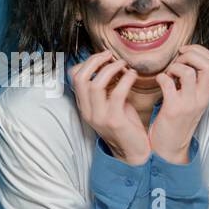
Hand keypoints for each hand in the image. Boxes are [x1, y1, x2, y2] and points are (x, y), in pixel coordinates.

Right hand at [69, 50, 149, 165]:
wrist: (135, 152)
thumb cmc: (126, 126)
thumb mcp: (111, 105)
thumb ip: (107, 89)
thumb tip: (110, 64)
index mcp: (85, 107)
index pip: (74, 78)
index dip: (87, 62)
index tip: (104, 57)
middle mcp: (88, 112)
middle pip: (81, 78)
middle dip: (95, 61)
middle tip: (110, 56)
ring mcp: (99, 117)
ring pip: (96, 84)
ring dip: (111, 69)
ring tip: (123, 64)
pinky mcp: (114, 120)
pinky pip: (117, 93)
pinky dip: (126, 79)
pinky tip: (133, 75)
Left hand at [149, 44, 208, 163]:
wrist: (170, 148)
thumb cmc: (176, 121)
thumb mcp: (190, 99)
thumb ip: (191, 81)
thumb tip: (183, 57)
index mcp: (207, 92)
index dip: (198, 50)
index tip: (183, 53)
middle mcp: (201, 97)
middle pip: (208, 63)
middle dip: (189, 54)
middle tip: (176, 62)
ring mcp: (189, 103)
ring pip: (188, 72)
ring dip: (174, 67)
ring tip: (168, 75)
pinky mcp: (173, 109)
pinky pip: (168, 83)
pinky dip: (161, 78)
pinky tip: (159, 82)